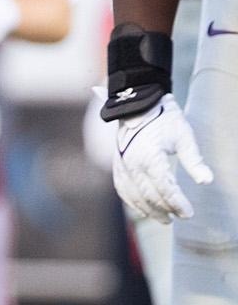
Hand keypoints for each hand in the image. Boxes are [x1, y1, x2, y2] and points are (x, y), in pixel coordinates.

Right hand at [109, 93, 212, 222]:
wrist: (137, 105)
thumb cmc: (164, 120)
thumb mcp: (184, 136)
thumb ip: (194, 160)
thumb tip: (206, 181)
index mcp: (150, 156)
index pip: (165, 188)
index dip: (178, 204)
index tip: (188, 213)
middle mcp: (132, 163)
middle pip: (149, 195)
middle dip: (166, 209)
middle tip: (180, 217)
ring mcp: (122, 164)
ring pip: (134, 195)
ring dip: (149, 210)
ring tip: (164, 218)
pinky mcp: (116, 164)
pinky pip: (121, 188)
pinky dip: (131, 201)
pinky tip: (142, 208)